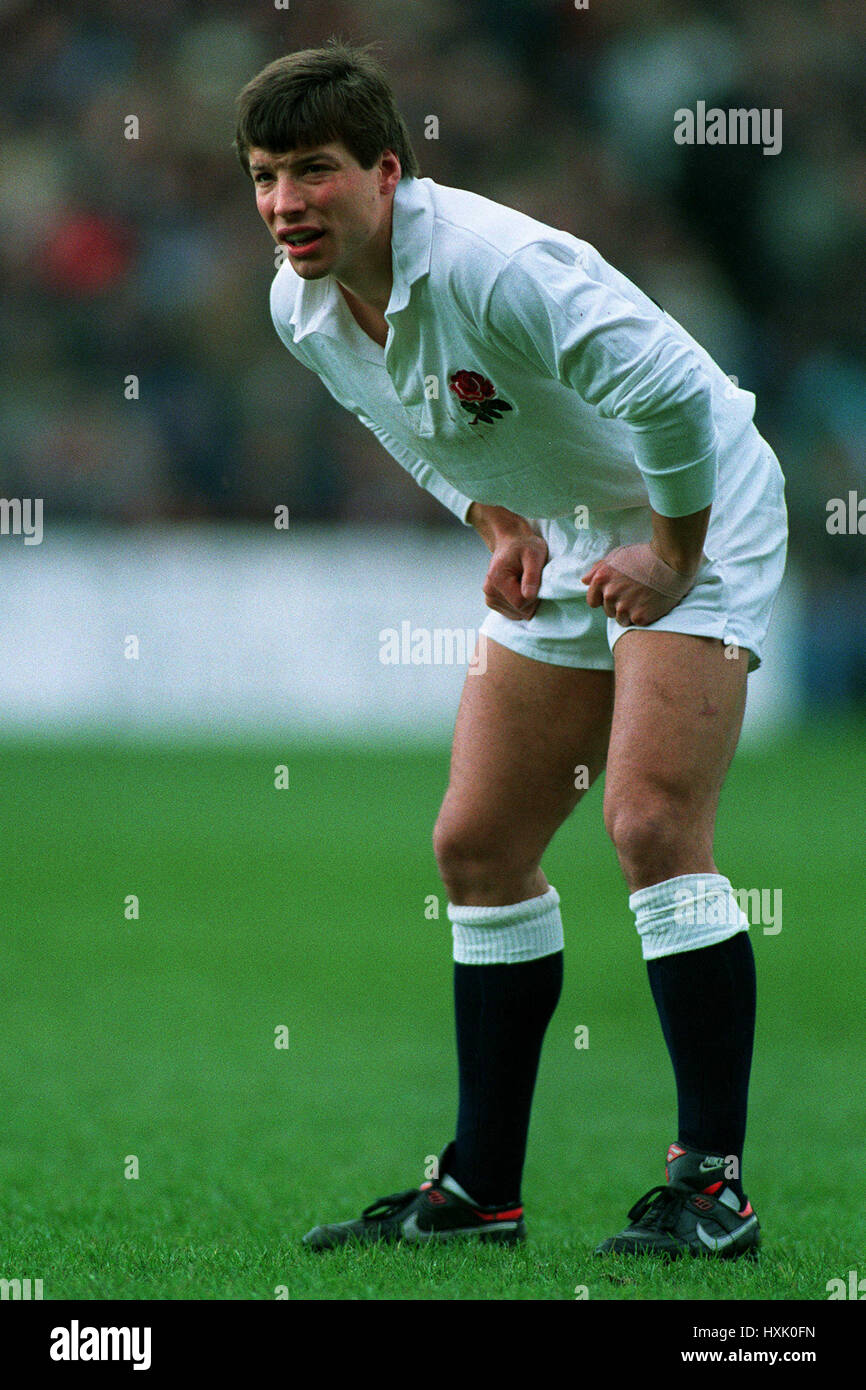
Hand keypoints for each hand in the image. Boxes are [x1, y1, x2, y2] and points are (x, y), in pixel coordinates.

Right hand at [483, 532, 548, 620]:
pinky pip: (514, 613)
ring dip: (526, 602)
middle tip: (531, 579)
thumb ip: (532, 576)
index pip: (521, 603)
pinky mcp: (493, 602)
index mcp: (497, 580)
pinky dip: (521, 604)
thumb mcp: (534, 555)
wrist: (512, 542)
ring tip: (524, 582)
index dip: (535, 597)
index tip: (538, 581)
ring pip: (517, 614)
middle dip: (530, 599)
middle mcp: (489, 592)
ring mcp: (489, 598)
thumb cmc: (525, 546)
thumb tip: (528, 596)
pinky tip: (520, 588)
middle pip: (519, 611)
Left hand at [581, 542, 698, 626]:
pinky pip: (635, 623)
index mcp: (601, 579)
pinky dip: (642, 616)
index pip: (592, 601)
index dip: (604, 598)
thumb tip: (584, 581)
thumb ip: (598, 569)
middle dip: (618, 604)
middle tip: (635, 592)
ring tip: (642, 598)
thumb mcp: (617, 555)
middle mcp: (610, 594)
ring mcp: (625, 607)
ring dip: (629, 612)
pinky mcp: (640, 617)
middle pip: (607, 611)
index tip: (617, 592)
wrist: (672, 561)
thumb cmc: (645, 555)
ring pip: (621, 619)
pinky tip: (650, 603)